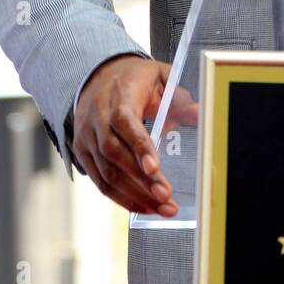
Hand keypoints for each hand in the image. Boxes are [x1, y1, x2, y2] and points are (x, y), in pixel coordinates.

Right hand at [73, 54, 197, 215]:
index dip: (139, 147)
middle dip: (141, 180)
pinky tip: (143, 206)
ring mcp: (87, 136)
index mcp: (119, 95)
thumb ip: (180, 97)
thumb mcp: (162, 77)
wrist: (100, 75)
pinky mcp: (83, 152)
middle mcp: (97, 117)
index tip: (154, 168)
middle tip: (166, 196)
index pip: (125, 122)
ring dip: (134, 194)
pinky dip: (121, 197)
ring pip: (106, 172)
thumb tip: (200, 114)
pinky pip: (100, 181)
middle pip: (114, 153)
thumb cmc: (136, 78)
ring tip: (160, 208)